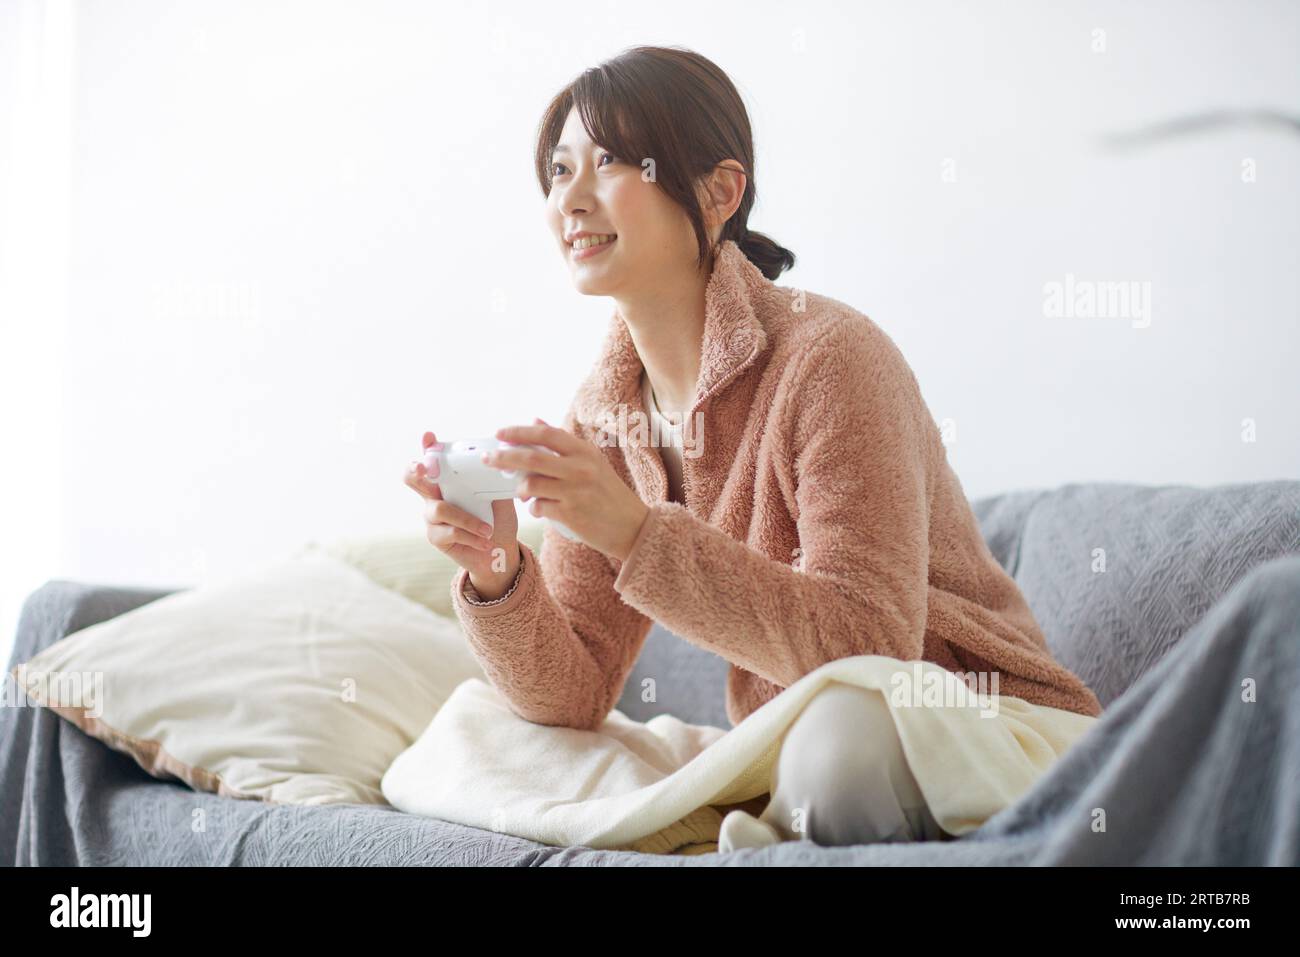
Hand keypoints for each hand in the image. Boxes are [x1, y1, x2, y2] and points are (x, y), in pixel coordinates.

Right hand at [403, 430, 520, 582]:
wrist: (501, 550)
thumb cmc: (498, 519)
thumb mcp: (500, 497)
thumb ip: (495, 481)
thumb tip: (501, 465)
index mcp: (450, 480)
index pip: (433, 458)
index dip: (427, 446)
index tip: (429, 437)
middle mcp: (435, 494)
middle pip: (412, 477)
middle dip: (415, 469)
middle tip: (424, 468)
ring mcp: (432, 516)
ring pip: (440, 509)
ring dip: (468, 519)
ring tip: (488, 529)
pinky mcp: (436, 536)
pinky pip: (450, 531)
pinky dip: (471, 536)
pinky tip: (484, 541)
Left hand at [486, 418, 649, 560]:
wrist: (632, 527)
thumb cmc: (609, 494)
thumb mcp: (591, 462)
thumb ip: (562, 443)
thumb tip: (535, 420)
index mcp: (584, 452)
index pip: (546, 434)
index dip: (519, 432)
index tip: (500, 434)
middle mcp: (580, 468)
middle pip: (531, 457)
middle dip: (504, 457)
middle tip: (489, 459)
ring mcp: (575, 491)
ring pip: (531, 484)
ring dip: (520, 489)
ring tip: (524, 493)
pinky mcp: (570, 514)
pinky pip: (538, 507)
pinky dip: (534, 508)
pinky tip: (541, 509)